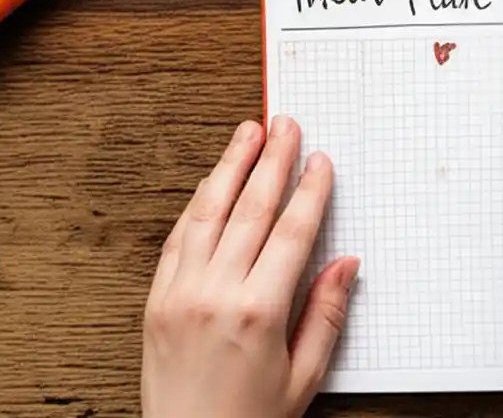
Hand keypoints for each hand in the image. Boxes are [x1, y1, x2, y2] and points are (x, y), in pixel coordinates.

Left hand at [142, 117, 359, 417]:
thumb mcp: (304, 377)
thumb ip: (325, 314)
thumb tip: (345, 265)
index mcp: (258, 312)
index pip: (292, 232)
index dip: (310, 190)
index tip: (320, 161)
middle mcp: (215, 294)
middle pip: (251, 209)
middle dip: (272, 160)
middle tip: (285, 125)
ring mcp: (180, 293)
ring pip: (209, 212)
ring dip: (230, 167)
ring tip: (246, 134)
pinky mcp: (156, 300)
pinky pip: (178, 238)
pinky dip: (197, 205)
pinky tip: (211, 183)